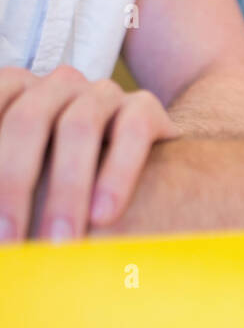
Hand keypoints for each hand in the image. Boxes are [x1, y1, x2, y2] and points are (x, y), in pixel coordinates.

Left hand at [0, 66, 178, 241]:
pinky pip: (133, 131)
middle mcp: (56, 86)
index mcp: (16, 93)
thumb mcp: (26, 181)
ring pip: (79, 126)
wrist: (146, 171)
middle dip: (12, 182)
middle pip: (27, 120)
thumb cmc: (59, 186)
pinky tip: (103, 215)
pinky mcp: (145, 108)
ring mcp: (102, 93)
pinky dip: (116, 175)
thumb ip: (8, 185)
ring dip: (65, 189)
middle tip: (8, 241)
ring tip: (59, 242)